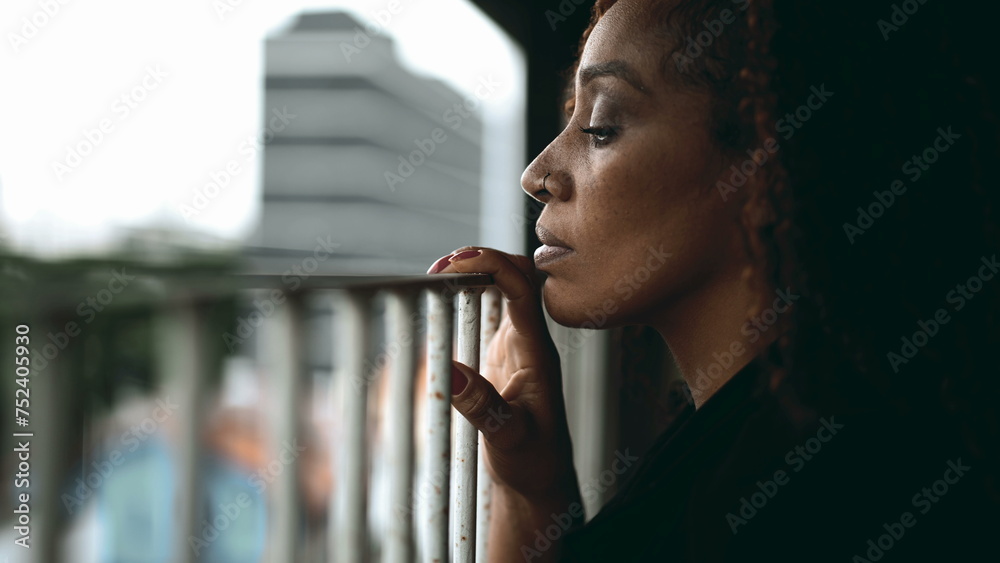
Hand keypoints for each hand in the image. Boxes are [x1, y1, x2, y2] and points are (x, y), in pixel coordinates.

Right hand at [428, 247, 578, 502]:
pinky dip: (470, 293)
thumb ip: (483, 408)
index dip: (491, 265)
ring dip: (475, 272)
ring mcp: (517, 345)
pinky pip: (491, 308)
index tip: (454, 264)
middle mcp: (530, 341)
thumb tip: (452, 370)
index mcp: (538, 353)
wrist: (540, 480)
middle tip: (440, 268)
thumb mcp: (508, 440)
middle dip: (482, 259)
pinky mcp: (501, 354)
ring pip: (505, 287)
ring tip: (438, 276)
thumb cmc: (533, 463)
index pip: (522, 290)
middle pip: (518, 275)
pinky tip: (446, 296)